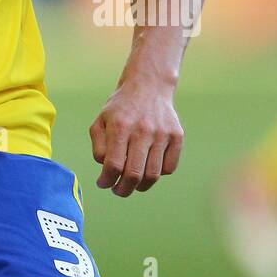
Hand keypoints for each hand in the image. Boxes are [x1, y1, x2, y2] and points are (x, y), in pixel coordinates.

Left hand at [89, 81, 183, 196]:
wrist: (148, 85)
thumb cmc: (120, 108)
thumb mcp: (101, 120)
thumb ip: (99, 146)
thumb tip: (106, 170)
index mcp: (120, 126)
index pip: (113, 165)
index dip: (106, 181)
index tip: (103, 184)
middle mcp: (142, 130)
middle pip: (134, 174)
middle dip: (123, 190)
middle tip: (117, 191)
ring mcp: (162, 133)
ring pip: (153, 175)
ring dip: (140, 186)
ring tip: (132, 184)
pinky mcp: (177, 136)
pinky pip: (169, 167)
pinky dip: (158, 174)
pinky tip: (147, 167)